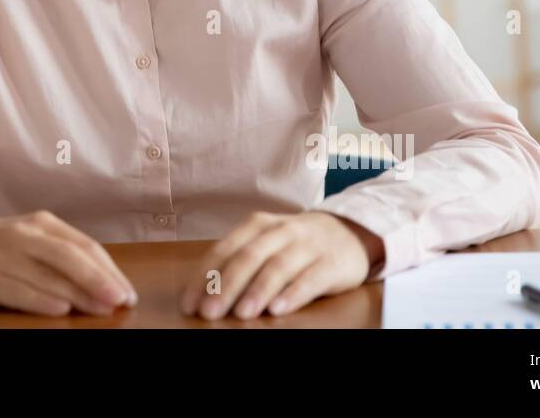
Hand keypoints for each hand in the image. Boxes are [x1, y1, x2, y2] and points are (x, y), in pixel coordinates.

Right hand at [0, 210, 138, 316]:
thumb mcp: (31, 242)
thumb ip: (62, 258)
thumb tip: (105, 284)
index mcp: (42, 224)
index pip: (83, 246)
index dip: (108, 270)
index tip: (128, 293)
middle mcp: (25, 235)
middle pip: (68, 256)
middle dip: (99, 279)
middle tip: (122, 300)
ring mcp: (2, 255)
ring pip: (46, 273)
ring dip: (77, 293)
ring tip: (101, 309)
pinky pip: (15, 289)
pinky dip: (39, 299)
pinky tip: (59, 310)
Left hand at [179, 211, 383, 319]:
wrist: (350, 232)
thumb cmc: (296, 244)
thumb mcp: (266, 243)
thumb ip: (239, 261)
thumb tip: (204, 293)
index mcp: (258, 225)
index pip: (225, 250)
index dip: (205, 276)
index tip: (190, 303)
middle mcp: (281, 231)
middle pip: (249, 257)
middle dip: (226, 286)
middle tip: (209, 312)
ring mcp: (308, 245)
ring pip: (279, 266)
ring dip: (258, 291)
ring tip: (242, 314)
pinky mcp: (332, 263)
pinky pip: (311, 278)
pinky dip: (293, 293)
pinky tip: (279, 309)